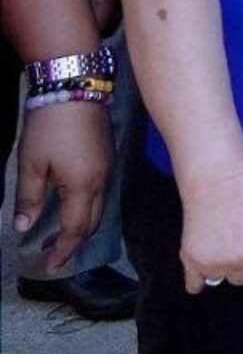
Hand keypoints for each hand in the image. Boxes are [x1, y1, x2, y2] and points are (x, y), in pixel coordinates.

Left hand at [12, 102, 110, 271]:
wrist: (75, 87)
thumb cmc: (50, 126)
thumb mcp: (31, 164)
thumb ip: (30, 198)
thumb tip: (24, 227)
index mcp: (83, 186)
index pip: (76, 229)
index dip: (63, 251)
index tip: (49, 266)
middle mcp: (102, 180)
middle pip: (93, 222)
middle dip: (75, 242)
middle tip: (54, 256)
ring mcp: (108, 167)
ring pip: (100, 207)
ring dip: (83, 225)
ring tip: (62, 235)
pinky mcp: (108, 156)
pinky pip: (103, 191)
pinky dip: (89, 207)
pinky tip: (73, 206)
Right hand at [178, 166, 242, 292]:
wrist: (220, 181)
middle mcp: (241, 263)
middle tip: (242, 234)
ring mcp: (214, 264)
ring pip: (223, 280)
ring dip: (225, 266)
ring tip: (226, 238)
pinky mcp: (192, 260)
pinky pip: (193, 286)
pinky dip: (197, 280)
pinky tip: (206, 261)